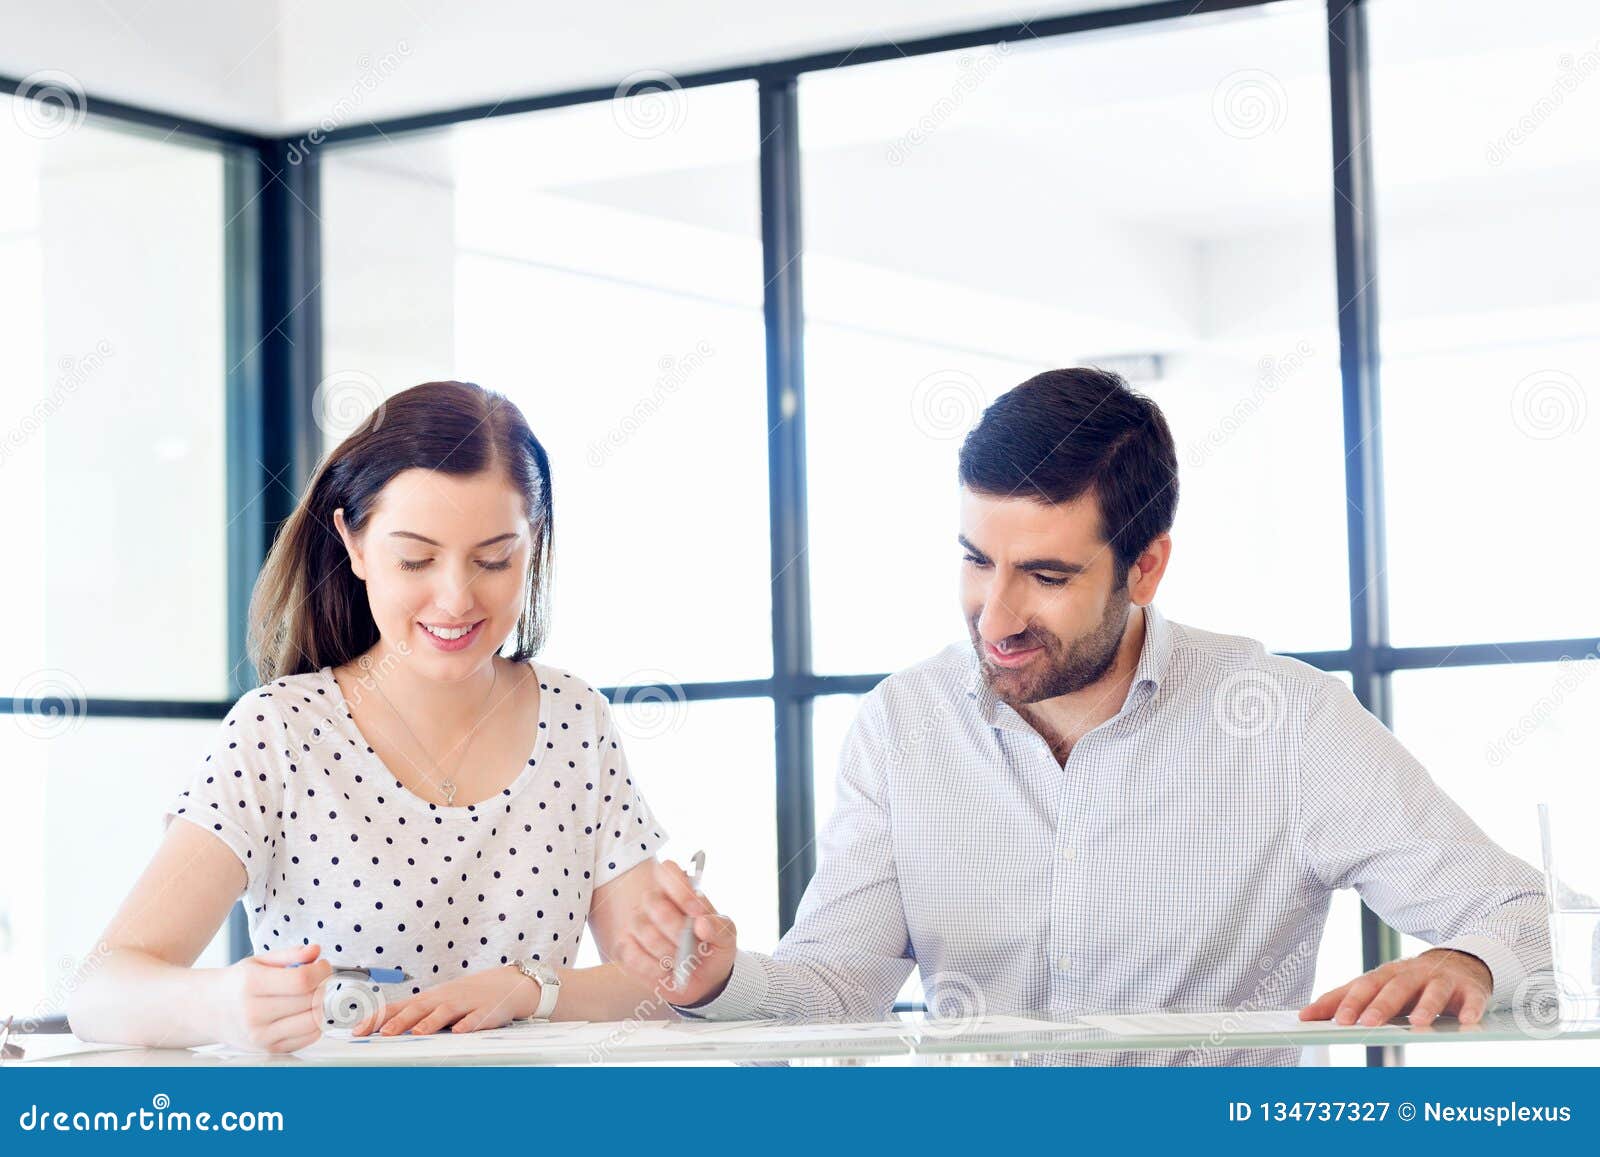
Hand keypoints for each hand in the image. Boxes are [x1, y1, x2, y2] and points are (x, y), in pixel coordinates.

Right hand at [208, 942, 331, 1052]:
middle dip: (323, 987)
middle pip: (309, 1001)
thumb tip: (315, 951)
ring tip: (314, 996)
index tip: (323, 965)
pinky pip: (307, 1038)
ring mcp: (261, 1035)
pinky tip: (304, 1013)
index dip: (321, 971)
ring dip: (321, 1007)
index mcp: (251, 984)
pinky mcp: (269, 1050)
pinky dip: (314, 1024)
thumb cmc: (237, 984)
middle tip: (321, 979)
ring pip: (312, 1022)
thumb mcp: (259, 961)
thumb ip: (290, 954)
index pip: (301, 980)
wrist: (209, 1011)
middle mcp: (254, 1013)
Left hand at [353, 966, 539, 1035]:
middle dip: (401, 1021)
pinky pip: (477, 1018)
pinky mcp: (487, 1010)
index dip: (378, 1018)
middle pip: (419, 1008)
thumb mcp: (439, 1003)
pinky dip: (468, 1024)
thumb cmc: (467, 996)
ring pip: (446, 1011)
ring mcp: (466, 1003)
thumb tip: (384, 1032)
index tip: (358, 1031)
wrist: (508, 984)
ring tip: (418, 1032)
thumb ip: (417, 1016)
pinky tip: (460, 1032)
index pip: (398, 1007)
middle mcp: (444, 999)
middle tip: (383, 1034)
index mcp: (430, 998)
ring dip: (432, 1022)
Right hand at [613, 859, 737, 1005]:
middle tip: (692, 944)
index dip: (680, 889)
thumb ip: (718, 926)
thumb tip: (702, 923)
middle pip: (653, 901)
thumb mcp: (726, 937)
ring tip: (682, 961)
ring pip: (644, 929)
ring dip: (667, 951)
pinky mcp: (626, 948)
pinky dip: (653, 968)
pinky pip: (632, 954)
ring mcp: (638, 924)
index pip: (667, 870)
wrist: (704, 979)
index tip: (696, 911)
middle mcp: (655, 902)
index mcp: (680, 890)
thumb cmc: (713, 948)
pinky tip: (665, 971)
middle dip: (676, 927)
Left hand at [1299, 948, 1492, 1026]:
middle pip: (1392, 987)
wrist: (1460, 960)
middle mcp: (1411, 974)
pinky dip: (1470, 1009)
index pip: (1359, 986)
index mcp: (1386, 975)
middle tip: (1362, 1023)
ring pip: (1432, 991)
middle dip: (1377, 1005)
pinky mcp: (1470, 989)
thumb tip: (1307, 1015)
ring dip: (1425, 1006)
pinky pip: (1472, 999)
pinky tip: (1466, 1021)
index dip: (1340, 1001)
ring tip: (1417, 1024)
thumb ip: (1347, 1000)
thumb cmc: (1411, 981)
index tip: (1315, 1017)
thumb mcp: (1380, 986)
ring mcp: (1441, 980)